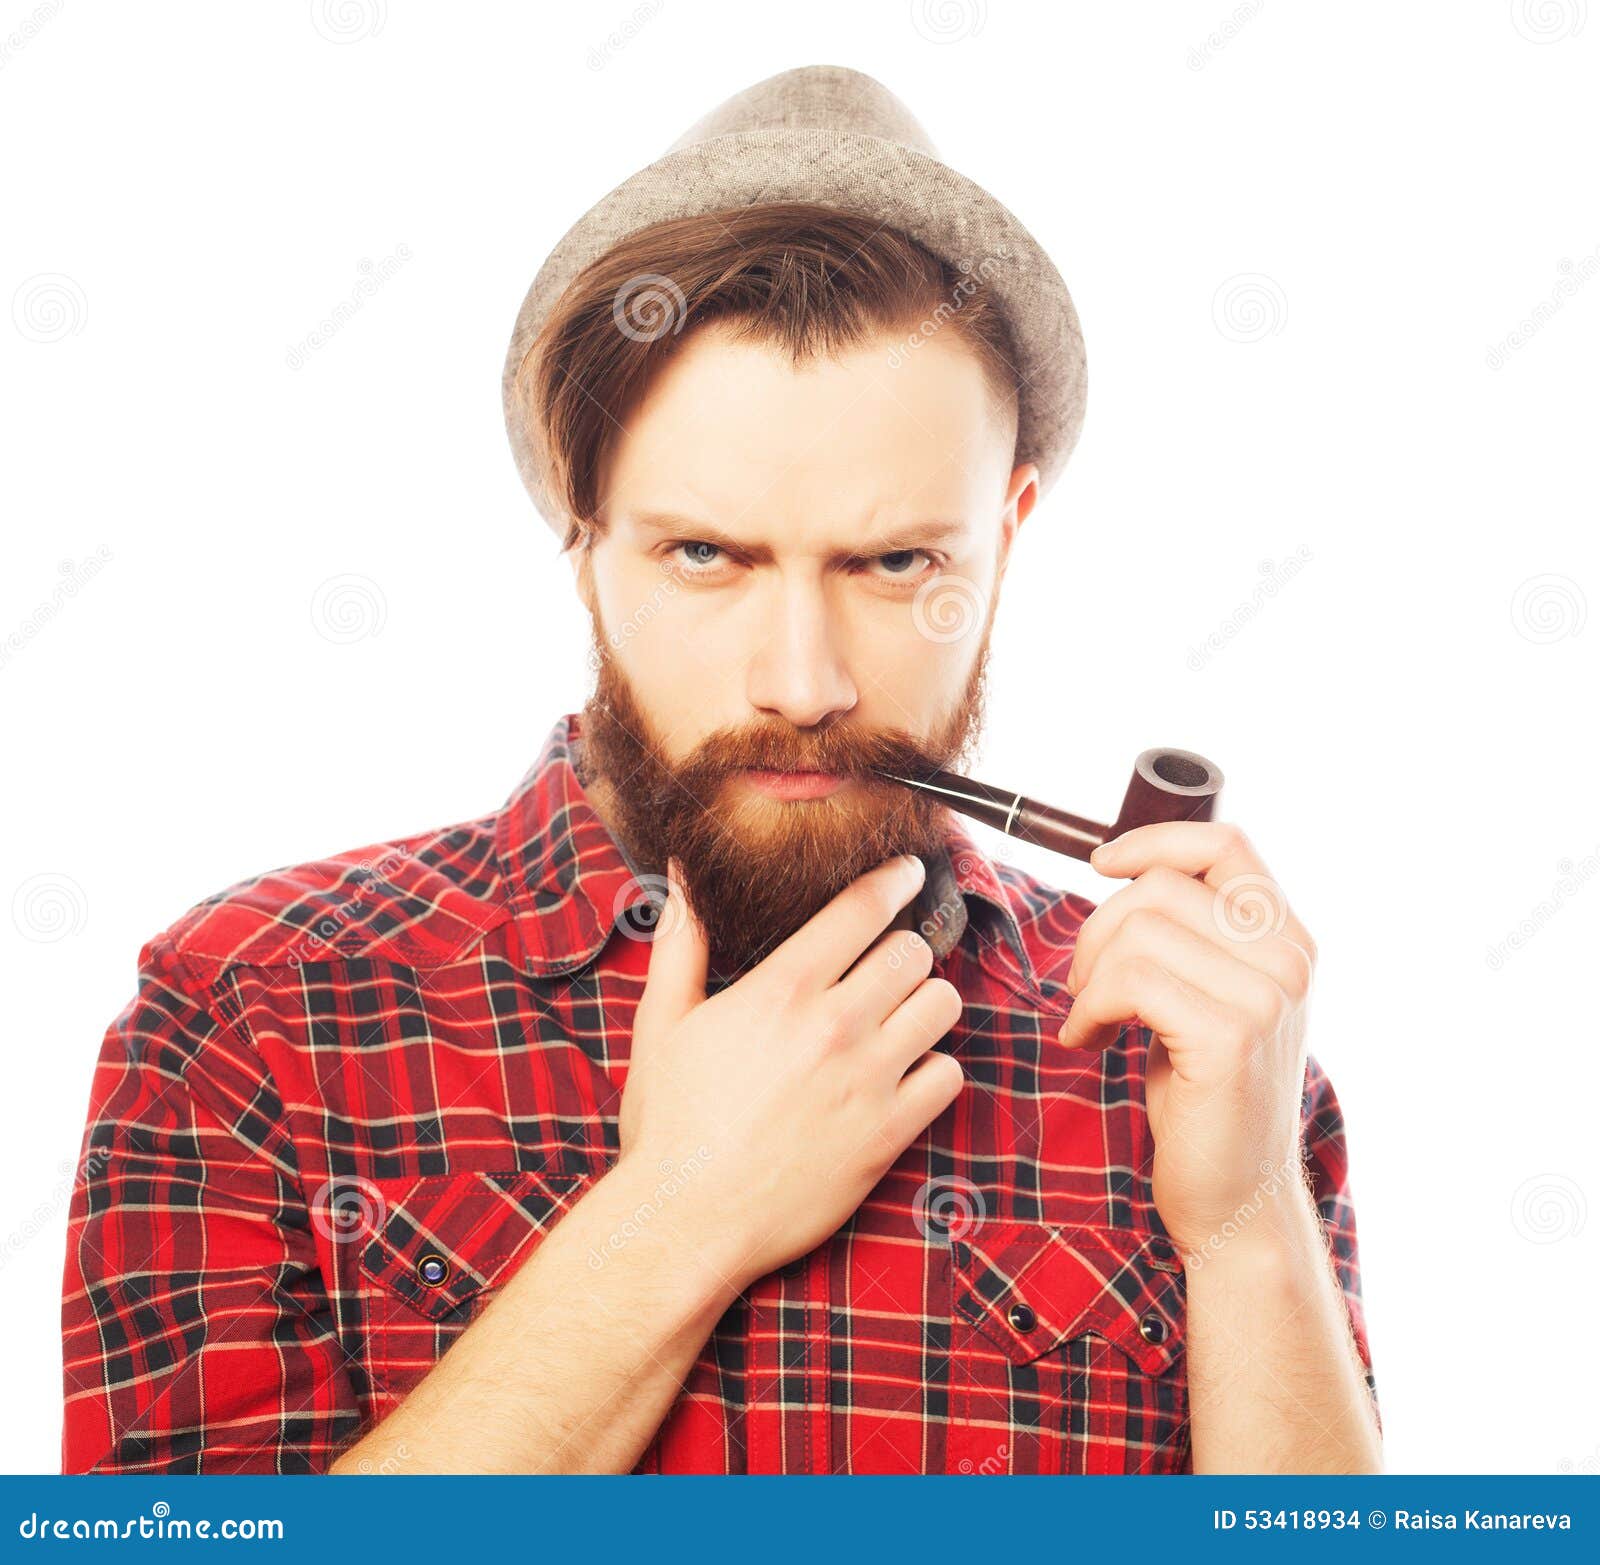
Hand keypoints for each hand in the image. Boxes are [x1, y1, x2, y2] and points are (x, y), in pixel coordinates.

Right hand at [618, 852, 965, 1290]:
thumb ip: (681, 943)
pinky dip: (934, 1069)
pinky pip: (948, 1077)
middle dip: (904, 948)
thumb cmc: (670, 1124)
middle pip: (913, 950)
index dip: (896, 880)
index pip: (864, 908)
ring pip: (941, 1005)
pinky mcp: (889, 1134)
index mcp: (782, 989)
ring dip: (925, 1002)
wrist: (686, 1221)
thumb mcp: (663, 1023)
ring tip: (900, 1014)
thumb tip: (681, 876)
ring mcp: (869, 1080)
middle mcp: (834, 1025)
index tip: (909, 873)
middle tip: (888, 963)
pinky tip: (904, 1074)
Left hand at [1059, 822, 1317, 1256]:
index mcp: (1288, 939)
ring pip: (1136, 931)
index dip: (1154, 840)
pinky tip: (1090, 1041)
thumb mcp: (1213, 996)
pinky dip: (1090, 1008)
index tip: (1101, 864)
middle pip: (1160, 885)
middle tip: (1086, 987)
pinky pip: (1128, 980)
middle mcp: (1288, 958)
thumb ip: (1197, 936)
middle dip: (1097, 930)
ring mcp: (1265, 996)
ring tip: (1091, 1019)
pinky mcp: (1229, 1036)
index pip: (1225, 842)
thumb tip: (1128, 870)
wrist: (1238, 1197)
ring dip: (1089, 975)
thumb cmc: (1209, 1096)